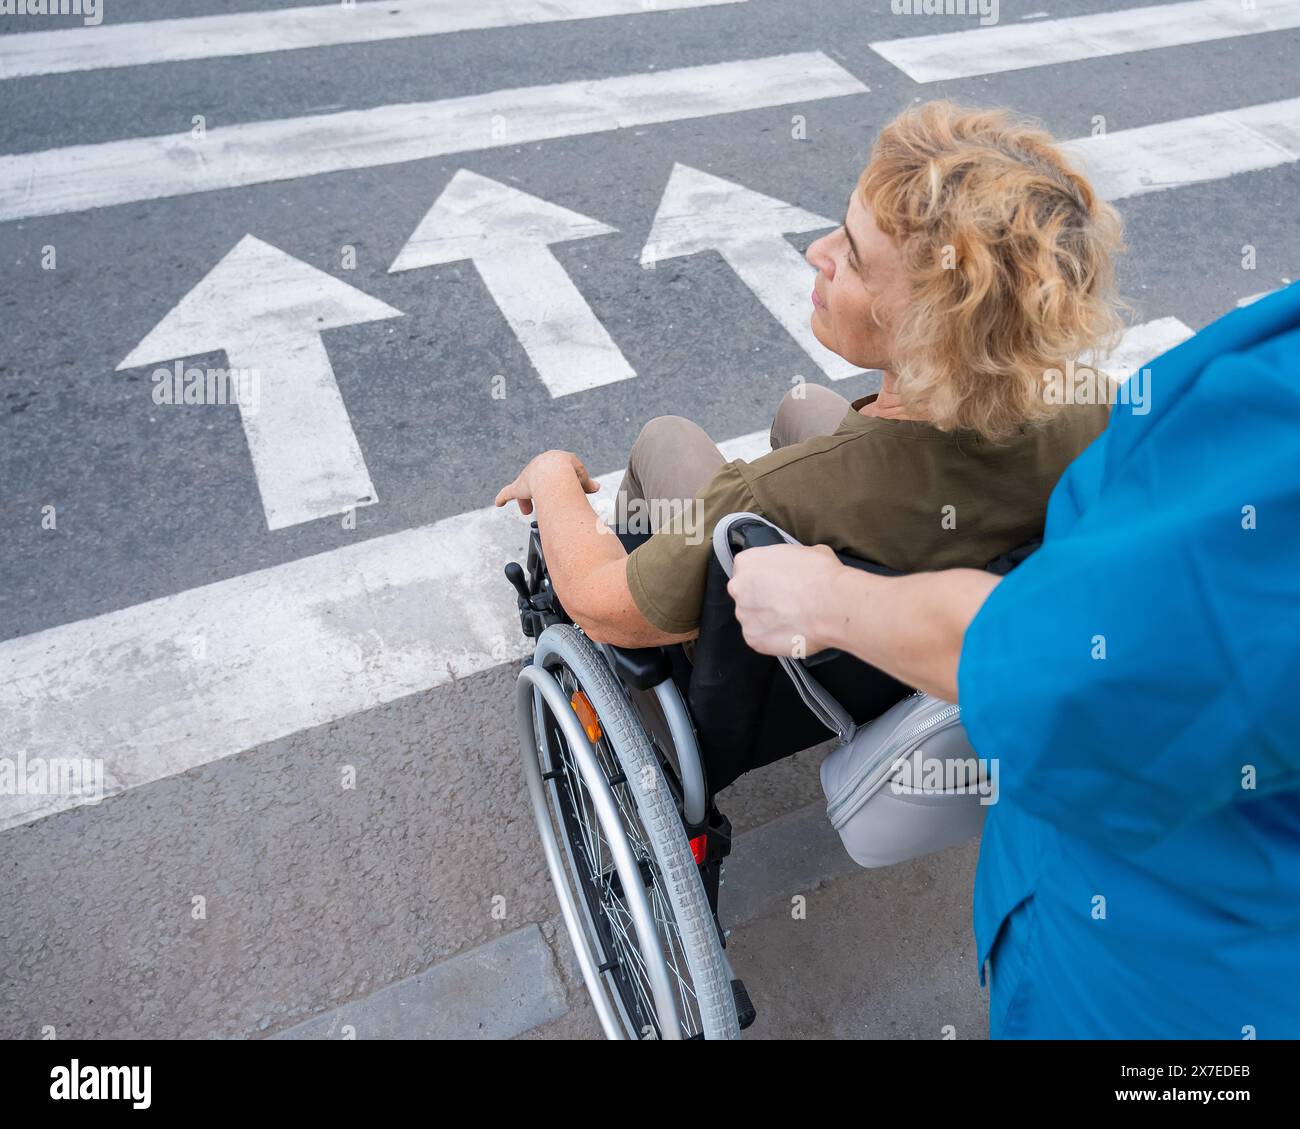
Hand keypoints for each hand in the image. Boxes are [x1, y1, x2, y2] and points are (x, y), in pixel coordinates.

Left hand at [494, 450, 597, 514]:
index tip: (556, 497)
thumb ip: (587, 483)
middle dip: (538, 494)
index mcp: (554, 460)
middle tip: (540, 506)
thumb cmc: (571, 476)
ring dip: (527, 499)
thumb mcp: (582, 478)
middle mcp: (539, 465)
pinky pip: (508, 492)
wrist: (557, 474)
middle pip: (537, 482)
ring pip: (526, 488)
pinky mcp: (518, 486)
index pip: (553, 474)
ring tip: (528, 510)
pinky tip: (500, 502)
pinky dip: (504, 497)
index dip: (554, 487)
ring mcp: (527, 475)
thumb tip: (596, 487)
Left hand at [727, 543, 844, 656]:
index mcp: (747, 562)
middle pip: (746, 595)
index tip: (776, 583)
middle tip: (785, 602)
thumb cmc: (821, 576)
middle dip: (762, 599)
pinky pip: (761, 639)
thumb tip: (799, 565)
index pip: (747, 570)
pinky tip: (792, 631)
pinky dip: (774, 638)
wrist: (832, 605)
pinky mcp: (754, 639)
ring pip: (753, 618)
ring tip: (792, 618)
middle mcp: (739, 588)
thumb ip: (791, 560)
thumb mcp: (807, 551)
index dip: (764, 578)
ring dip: (768, 619)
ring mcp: (744, 616)